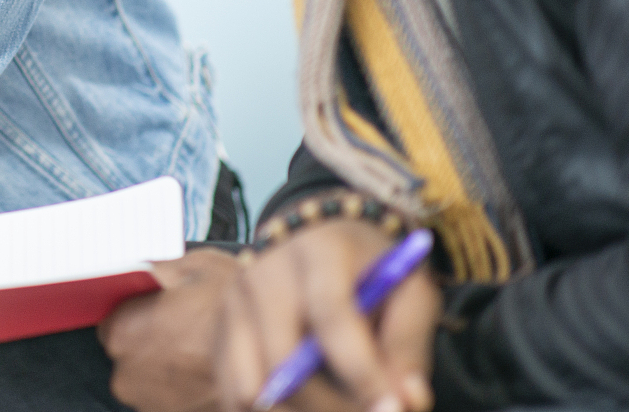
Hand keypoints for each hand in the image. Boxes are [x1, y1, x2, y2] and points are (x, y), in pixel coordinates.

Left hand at [99, 247, 241, 411]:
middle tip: (184, 328)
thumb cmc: (239, 315)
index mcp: (122, 332)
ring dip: (168, 367)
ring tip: (200, 351)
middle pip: (128, 353)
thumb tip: (143, 269)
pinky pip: (172, 398)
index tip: (155, 308)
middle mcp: (127, 375)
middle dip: (151, 340)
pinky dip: (185, 387)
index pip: (110, 320)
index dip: (135, 311)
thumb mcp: (196, 267)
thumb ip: (157, 270)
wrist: (283, 361)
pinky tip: (207, 370)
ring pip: (150, 379)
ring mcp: (152, 405)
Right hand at [215, 221, 437, 411]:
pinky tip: (300, 408)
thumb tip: (408, 402)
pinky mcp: (220, 329)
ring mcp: (234, 302)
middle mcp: (263, 272)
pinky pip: (232, 394)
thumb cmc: (367, 265)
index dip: (362, 371)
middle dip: (331, 406)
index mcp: (317, 252)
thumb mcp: (407, 288)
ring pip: (250, 387)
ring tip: (334, 406)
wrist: (313, 233)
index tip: (392, 407)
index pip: (330, 315)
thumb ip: (408, 344)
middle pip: (282, 360)